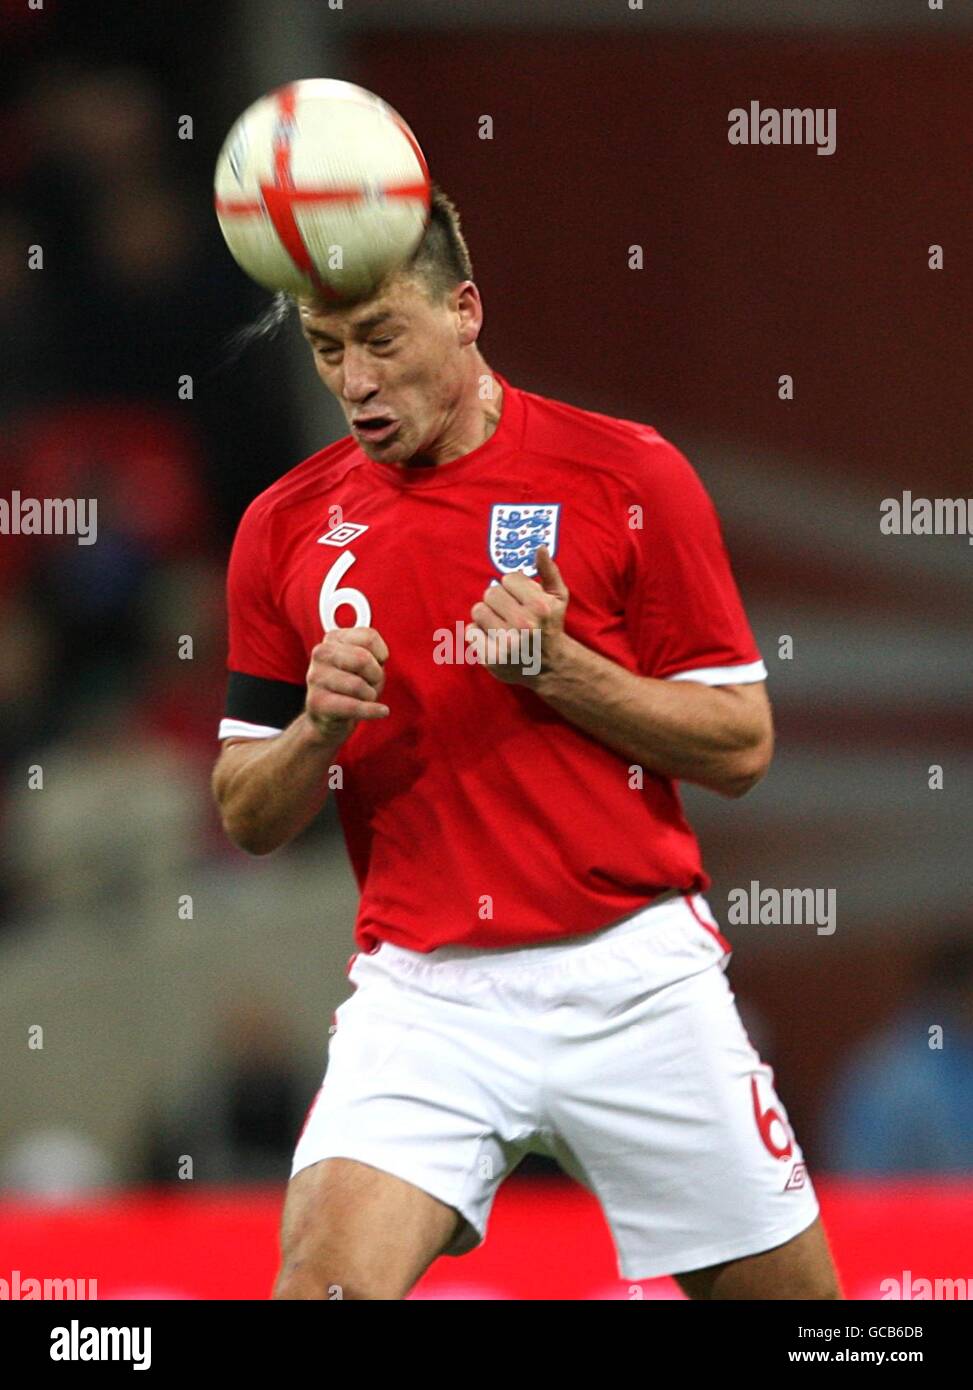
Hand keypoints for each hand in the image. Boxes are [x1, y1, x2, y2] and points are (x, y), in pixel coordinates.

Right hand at [305, 626, 389, 739]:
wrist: (328, 716)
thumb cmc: (351, 686)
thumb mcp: (366, 664)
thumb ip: (373, 652)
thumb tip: (380, 658)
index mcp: (333, 638)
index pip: (369, 638)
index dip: (381, 655)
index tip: (378, 663)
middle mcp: (321, 654)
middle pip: (363, 659)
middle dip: (376, 675)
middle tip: (371, 684)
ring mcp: (316, 677)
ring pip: (358, 685)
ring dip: (370, 695)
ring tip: (363, 698)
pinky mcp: (317, 702)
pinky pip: (353, 706)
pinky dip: (372, 711)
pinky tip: (382, 711)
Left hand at [466, 546, 568, 684]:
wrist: (550, 666)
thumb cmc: (551, 625)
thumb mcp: (558, 597)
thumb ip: (549, 570)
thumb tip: (539, 547)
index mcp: (539, 606)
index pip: (508, 578)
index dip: (513, 588)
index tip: (521, 599)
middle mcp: (523, 624)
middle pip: (490, 593)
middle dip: (498, 601)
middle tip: (509, 613)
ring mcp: (506, 643)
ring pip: (478, 610)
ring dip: (486, 616)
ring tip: (500, 625)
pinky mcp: (491, 658)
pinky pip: (470, 631)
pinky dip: (479, 634)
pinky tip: (493, 639)